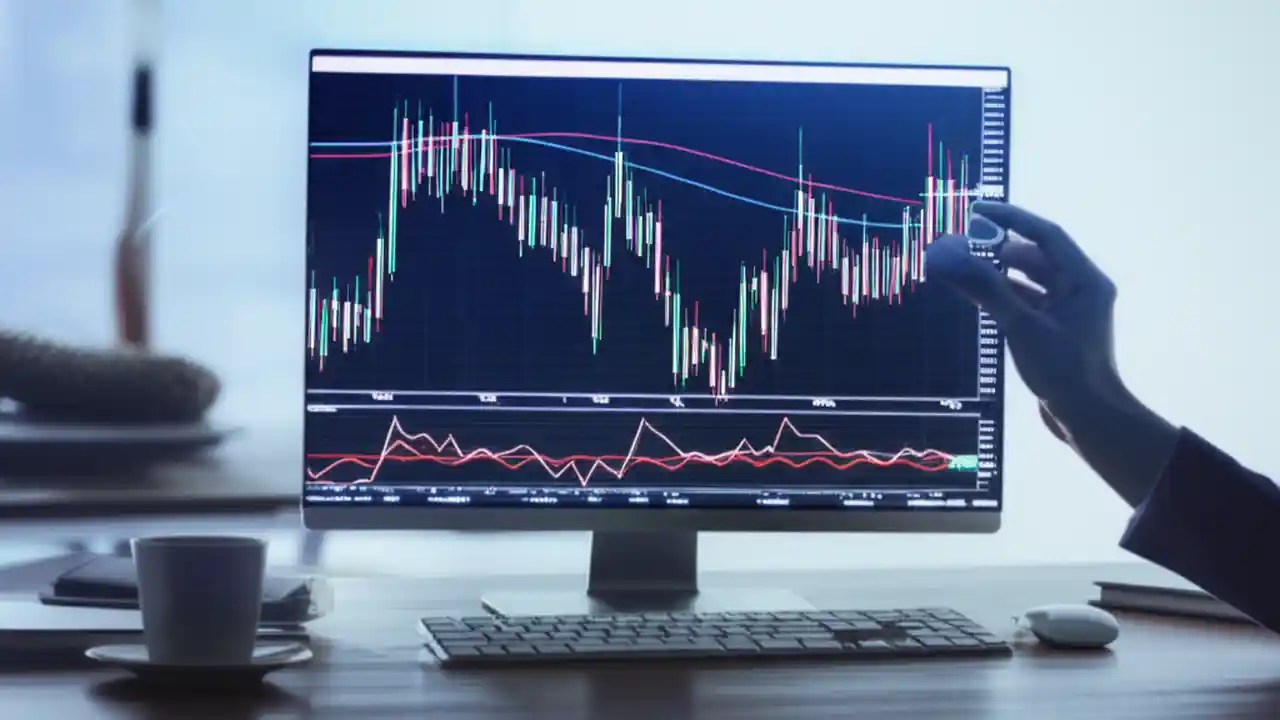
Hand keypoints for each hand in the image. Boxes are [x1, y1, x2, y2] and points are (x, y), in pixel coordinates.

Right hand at [926, 201, 1179, 506]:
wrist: (1089, 418)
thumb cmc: (1063, 369)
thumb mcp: (1021, 325)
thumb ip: (986, 288)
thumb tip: (949, 258)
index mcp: (1085, 280)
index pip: (1046, 235)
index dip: (1012, 218)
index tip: (978, 209)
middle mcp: (1082, 289)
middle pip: (1037, 256)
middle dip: (1000, 247)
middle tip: (965, 241)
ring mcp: (1070, 312)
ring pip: (1030, 281)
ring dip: (999, 274)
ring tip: (965, 267)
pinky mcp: (1057, 332)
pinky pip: (1028, 303)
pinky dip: (1004, 297)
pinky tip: (978, 296)